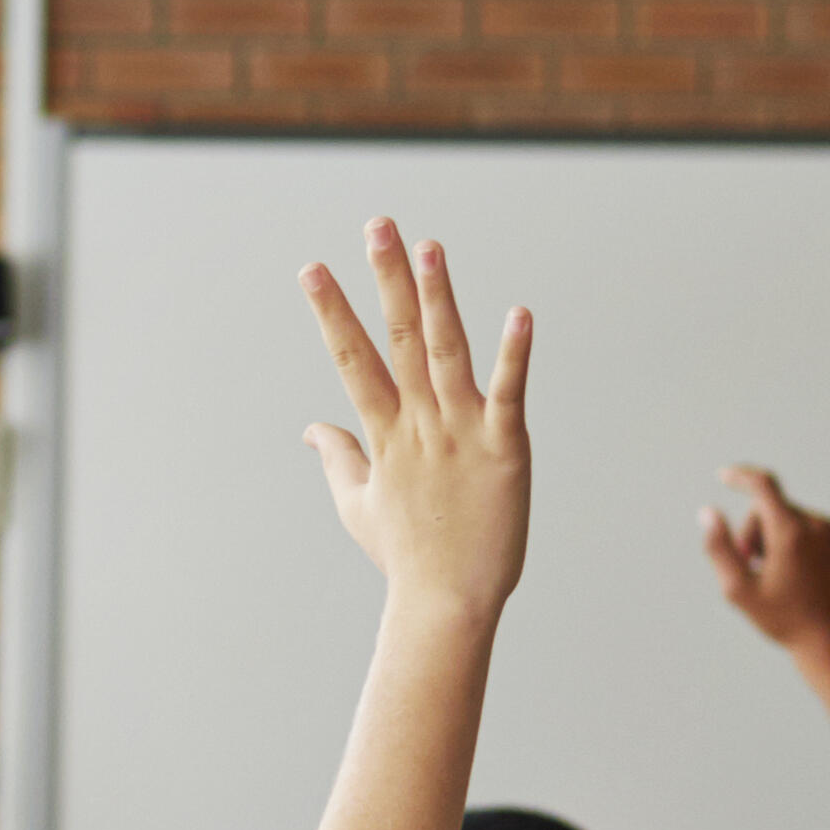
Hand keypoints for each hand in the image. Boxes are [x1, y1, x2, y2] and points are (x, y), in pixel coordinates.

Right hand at [298, 219, 530, 620]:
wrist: (447, 602)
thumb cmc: (405, 557)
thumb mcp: (357, 505)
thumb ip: (338, 456)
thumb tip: (311, 427)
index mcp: (384, 435)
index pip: (353, 360)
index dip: (333, 312)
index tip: (312, 269)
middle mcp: (419, 424)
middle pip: (397, 339)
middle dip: (385, 280)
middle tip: (377, 226)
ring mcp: (461, 432)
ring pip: (446, 352)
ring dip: (437, 297)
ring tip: (430, 246)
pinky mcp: (505, 447)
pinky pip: (510, 391)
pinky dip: (514, 353)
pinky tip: (519, 312)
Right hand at [701, 467, 829, 658]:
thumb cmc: (783, 620)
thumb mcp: (739, 590)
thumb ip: (719, 548)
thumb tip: (708, 512)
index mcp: (791, 534)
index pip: (763, 486)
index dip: (740, 476)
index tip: (725, 475)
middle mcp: (819, 525)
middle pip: (774, 508)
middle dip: (757, 530)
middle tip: (752, 565)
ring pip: (796, 518)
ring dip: (781, 537)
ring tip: (782, 573)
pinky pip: (818, 528)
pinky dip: (805, 542)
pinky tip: (805, 573)